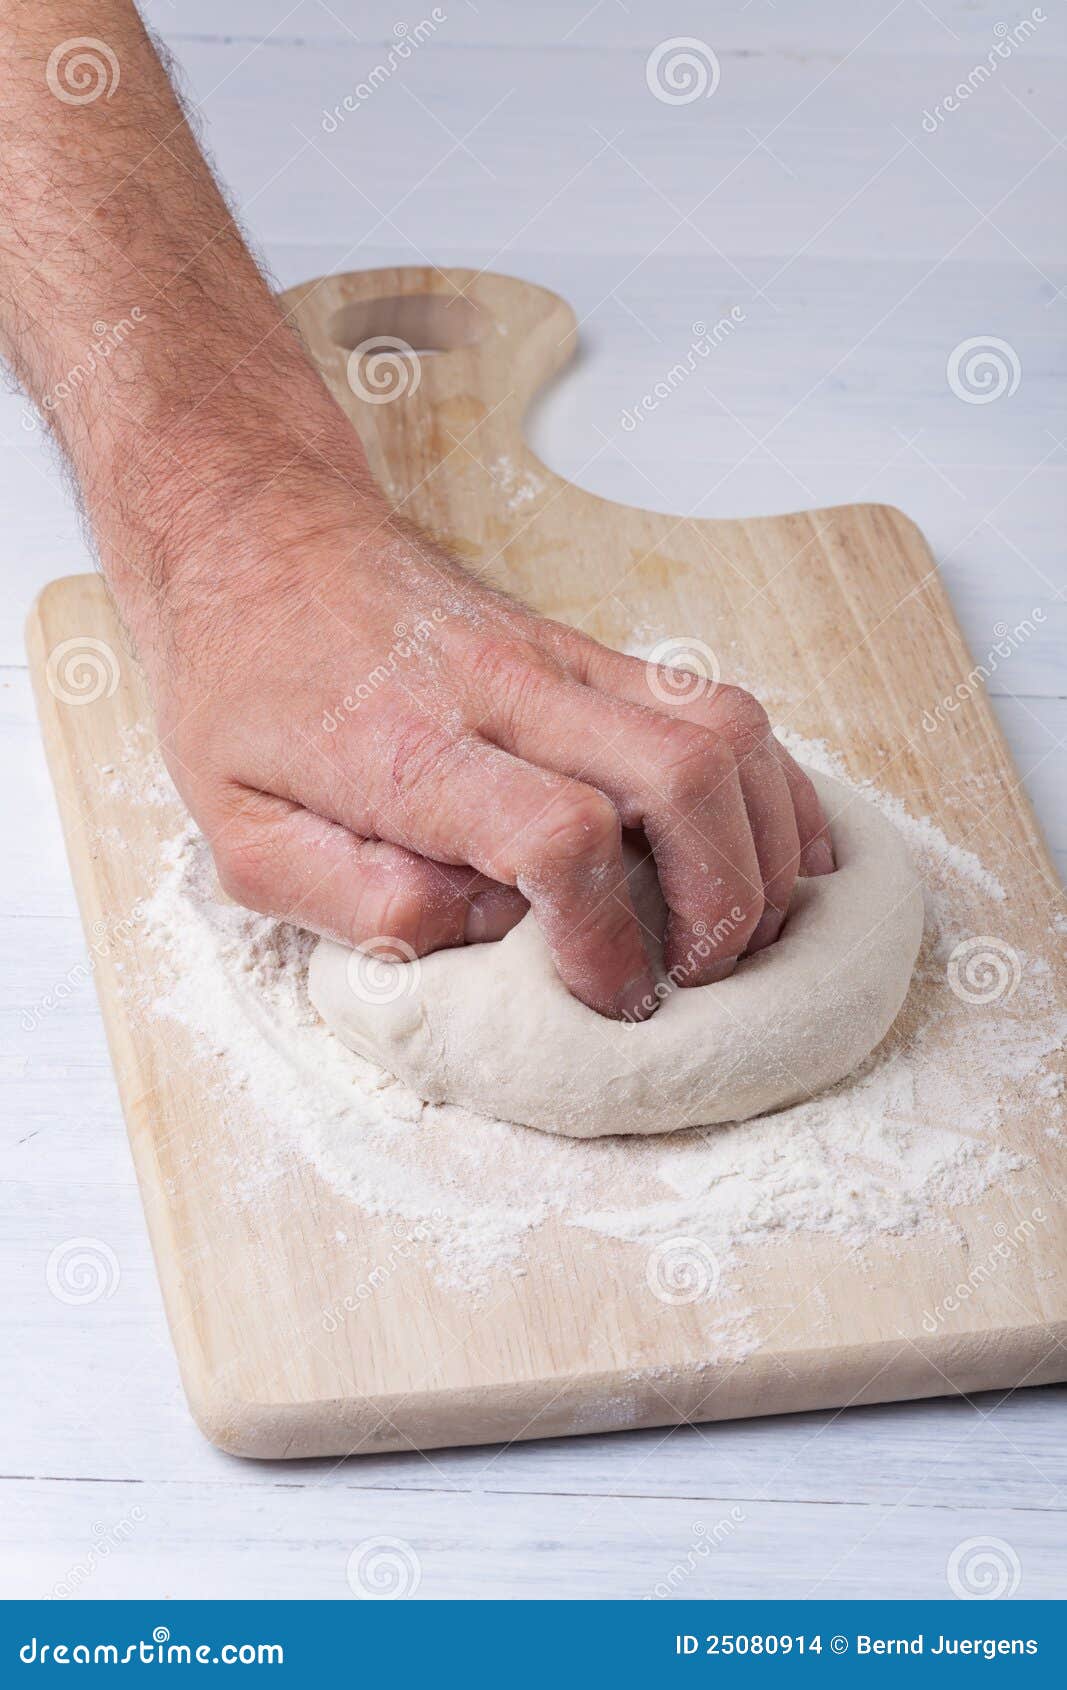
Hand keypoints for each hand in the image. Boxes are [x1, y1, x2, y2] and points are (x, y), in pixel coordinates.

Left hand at [145, 487, 833, 1022]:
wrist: (258, 538)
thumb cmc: (242, 693)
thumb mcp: (241, 834)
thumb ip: (360, 902)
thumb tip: (493, 926)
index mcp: (408, 750)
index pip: (556, 836)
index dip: (606, 936)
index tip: (610, 994)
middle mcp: (504, 690)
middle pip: (681, 771)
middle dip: (725, 896)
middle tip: (701, 971)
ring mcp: (560, 657)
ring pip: (724, 727)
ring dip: (764, 840)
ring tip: (745, 924)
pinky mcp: (588, 647)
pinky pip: (718, 703)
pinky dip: (768, 783)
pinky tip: (776, 848)